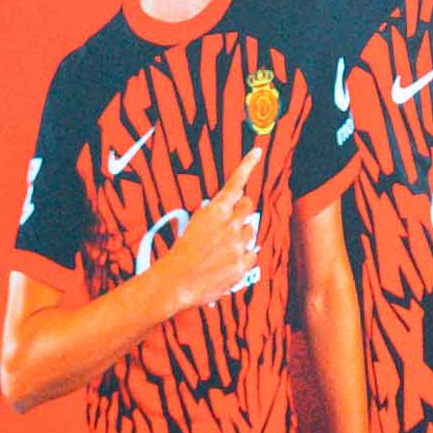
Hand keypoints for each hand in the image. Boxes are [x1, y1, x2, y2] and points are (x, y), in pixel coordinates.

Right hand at [150, 146, 263, 313]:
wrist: (176, 281)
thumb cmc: (182, 255)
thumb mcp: (194, 226)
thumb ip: (215, 217)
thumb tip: (232, 210)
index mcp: (214, 211)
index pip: (235, 183)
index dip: (247, 165)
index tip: (257, 152)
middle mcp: (229, 223)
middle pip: (248, 206)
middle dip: (242, 212)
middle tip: (233, 223)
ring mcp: (237, 243)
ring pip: (250, 232)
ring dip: (241, 237)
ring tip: (223, 250)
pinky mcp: (241, 263)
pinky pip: (252, 255)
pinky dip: (242, 259)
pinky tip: (227, 263)